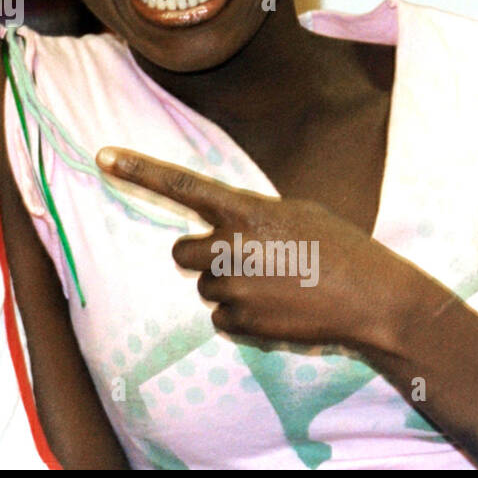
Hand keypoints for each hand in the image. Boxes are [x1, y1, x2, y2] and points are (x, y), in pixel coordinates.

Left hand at [96, 147, 415, 350]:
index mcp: (245, 209)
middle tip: (245, 258)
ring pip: (205, 286)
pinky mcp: (241, 322)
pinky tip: (277, 308)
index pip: (180, 184)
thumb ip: (251, 215)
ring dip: (229, 286)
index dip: (139, 169)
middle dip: (202, 256)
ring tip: (276, 284)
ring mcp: (234, 286)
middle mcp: (230, 245)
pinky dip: (241, 316)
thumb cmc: (342, 248)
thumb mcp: (297, 213)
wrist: (375, 301)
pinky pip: (220, 318)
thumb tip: (221, 229)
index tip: (102, 156)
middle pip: (181, 252)